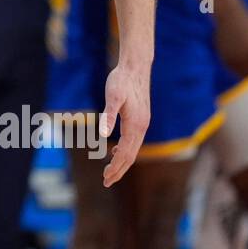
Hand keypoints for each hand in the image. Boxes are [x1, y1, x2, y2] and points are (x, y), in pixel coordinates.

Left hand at [100, 59, 149, 185]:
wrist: (135, 66)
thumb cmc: (121, 80)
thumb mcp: (113, 96)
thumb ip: (109, 115)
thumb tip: (104, 135)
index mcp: (135, 125)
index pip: (126, 154)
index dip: (116, 167)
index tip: (106, 179)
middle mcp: (142, 127)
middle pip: (131, 155)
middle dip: (119, 170)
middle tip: (106, 182)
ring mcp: (143, 123)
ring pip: (134, 149)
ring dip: (122, 162)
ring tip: (110, 172)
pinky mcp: (141, 118)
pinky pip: (134, 140)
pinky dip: (126, 150)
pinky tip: (117, 151)